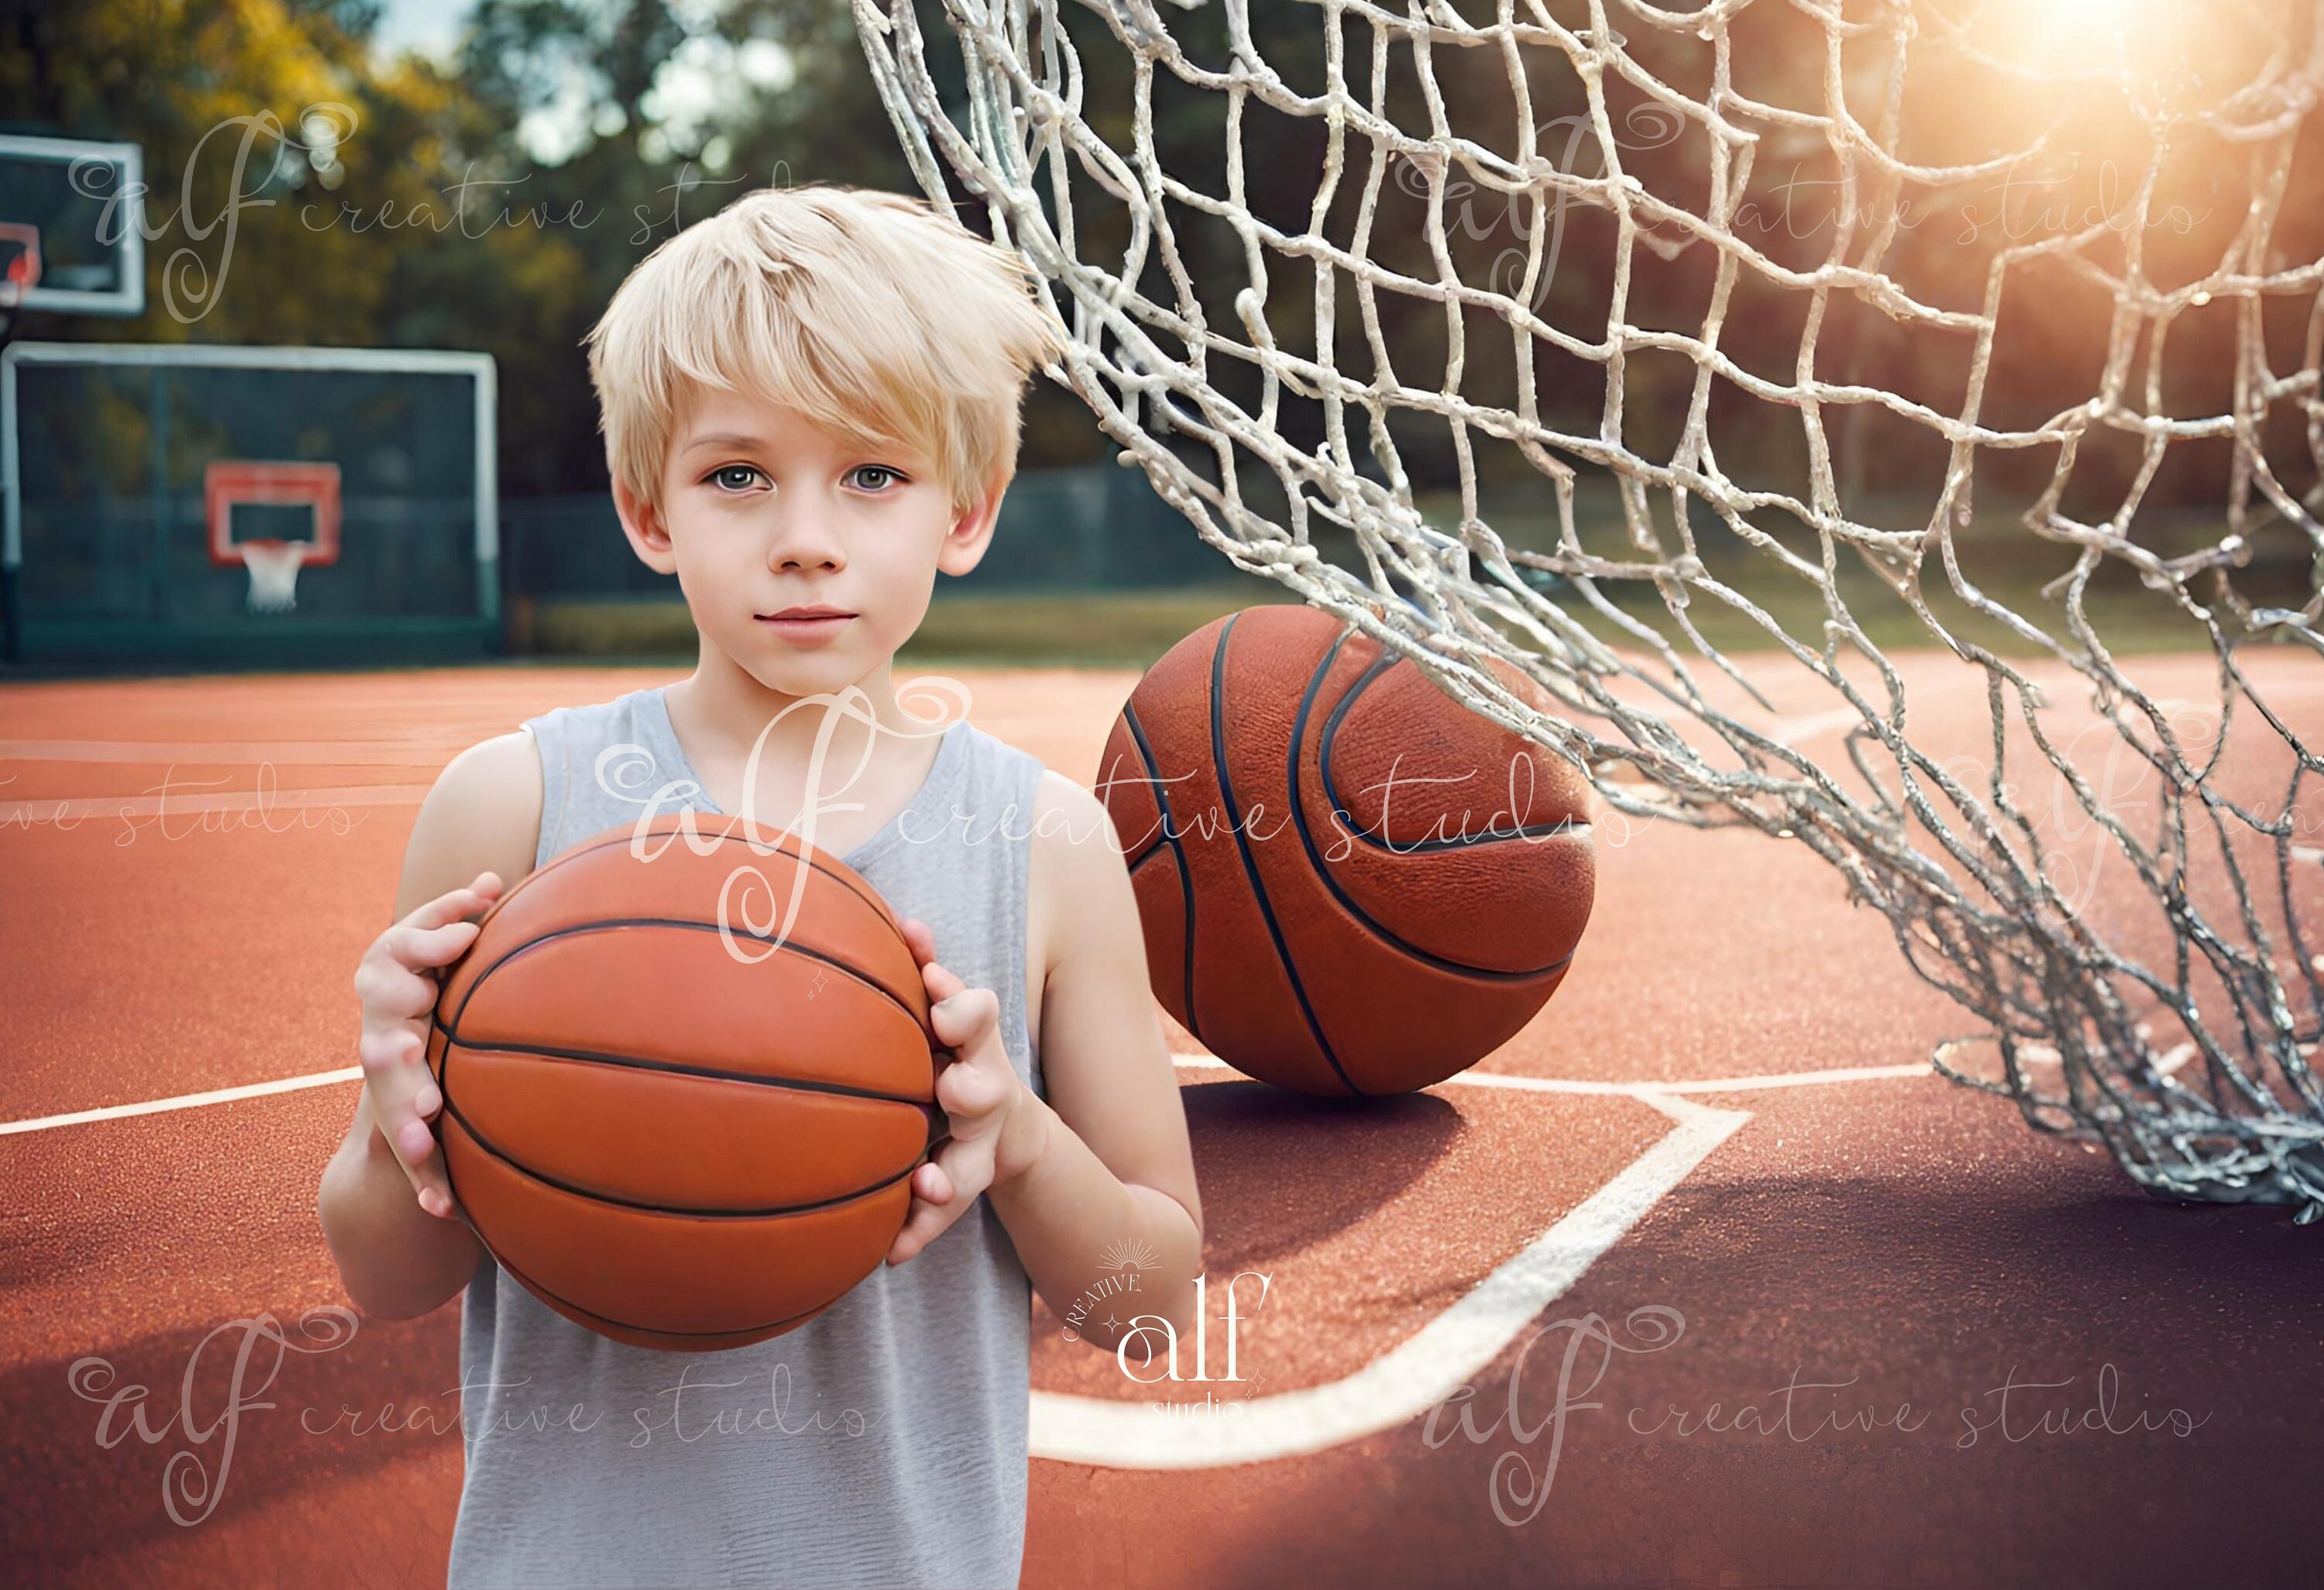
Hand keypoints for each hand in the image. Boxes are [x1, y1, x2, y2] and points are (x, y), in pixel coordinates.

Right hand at [351, 872, 503, 1223]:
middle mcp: (382, 1031)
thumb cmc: (432, 985)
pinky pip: (410, 1163)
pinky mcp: (400, 1127)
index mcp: (394, 981)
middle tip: (415, 1047)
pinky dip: (428, 1185)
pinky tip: (446, 1211)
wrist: (400, 1054)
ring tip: (425, 1133)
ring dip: (404, 1121)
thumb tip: (492, 877)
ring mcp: (386, 1083)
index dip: (429, 942)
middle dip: (398, 1044)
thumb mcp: (439, 953)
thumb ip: (458, 918)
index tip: (467, 935)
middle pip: (382, 1039)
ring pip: (390, 1104)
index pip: (401, 952)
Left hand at [886, 916, 1050, 1264]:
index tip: (930, 985)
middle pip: (986, 1087)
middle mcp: (986, 1092)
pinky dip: (921, 1230)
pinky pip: (944, 1211)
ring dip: (950, 1175)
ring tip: (926, 1188)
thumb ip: (928, 967)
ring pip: (971, 1161)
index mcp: (975, 1044)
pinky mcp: (967, 1183)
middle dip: (970, 1087)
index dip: (957, 1004)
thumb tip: (905, 920)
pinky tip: (892, 1253)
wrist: (1011, 1133)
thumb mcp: (951, 1015)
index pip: (975, 1013)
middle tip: (949, 1089)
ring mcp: (980, 1144)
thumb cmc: (957, 1056)